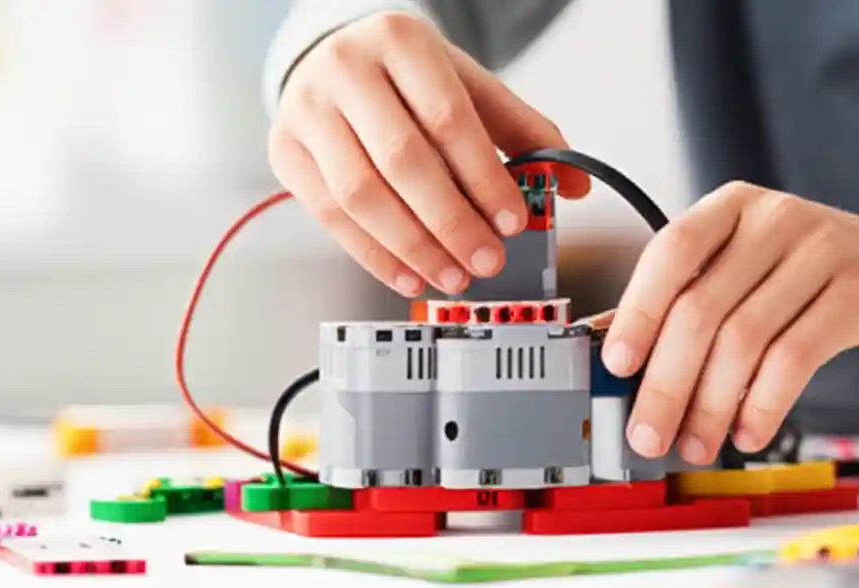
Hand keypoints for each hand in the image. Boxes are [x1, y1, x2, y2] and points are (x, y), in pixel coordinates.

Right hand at [267, 11, 589, 296]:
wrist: (331, 59)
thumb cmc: (403, 78)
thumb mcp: (464, 84)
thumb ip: (520, 130)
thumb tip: (574, 183)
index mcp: (399, 40)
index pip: (448, 119)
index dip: (483, 178)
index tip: (513, 222)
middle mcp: (344, 69)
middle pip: (401, 161)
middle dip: (450, 222)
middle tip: (486, 262)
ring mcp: (306, 111)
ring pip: (360, 194)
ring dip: (412, 247)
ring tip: (452, 276)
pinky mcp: (284, 152)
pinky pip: (328, 216)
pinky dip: (372, 255)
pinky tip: (409, 275)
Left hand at [602, 181, 858, 462]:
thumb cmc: (806, 274)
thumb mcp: (742, 268)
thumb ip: (680, 299)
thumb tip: (607, 348)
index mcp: (730, 207)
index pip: (670, 252)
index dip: (638, 311)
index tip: (616, 365)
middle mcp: (773, 219)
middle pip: (701, 307)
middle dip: (666, 383)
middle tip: (647, 433)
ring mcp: (821, 251)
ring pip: (744, 339)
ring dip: (710, 405)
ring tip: (695, 444)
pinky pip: (795, 358)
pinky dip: (762, 405)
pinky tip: (747, 433)